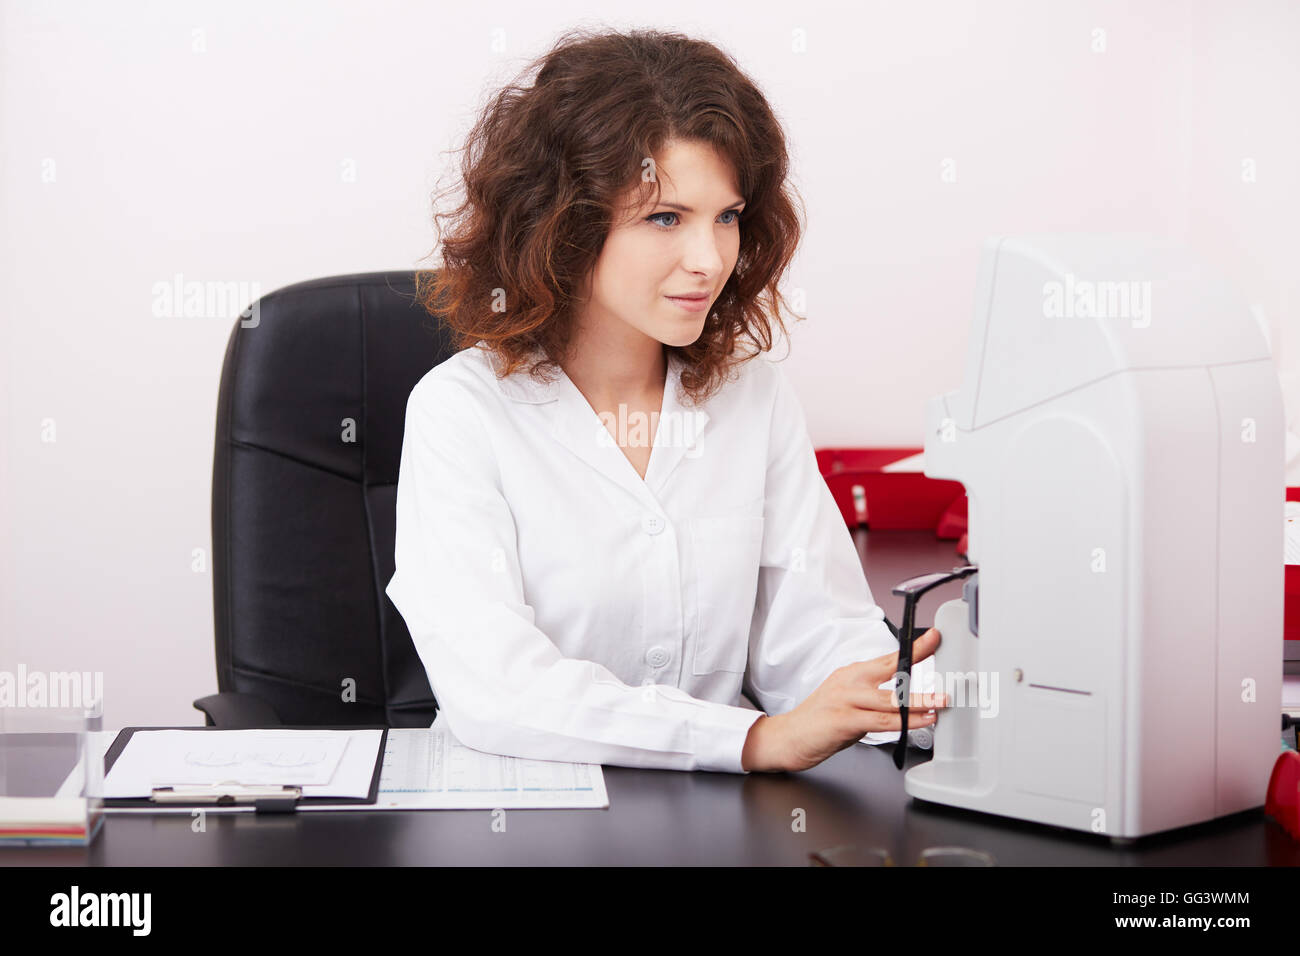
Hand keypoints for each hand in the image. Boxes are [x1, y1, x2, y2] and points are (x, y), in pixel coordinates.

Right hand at [741, 627, 946, 772]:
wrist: (787, 738)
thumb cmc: (819, 722)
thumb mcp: (848, 702)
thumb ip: (873, 700)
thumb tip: (904, 703)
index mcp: (851, 674)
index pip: (887, 658)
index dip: (911, 647)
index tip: (932, 637)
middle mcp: (849, 682)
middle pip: (889, 668)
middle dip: (916, 657)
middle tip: (938, 649)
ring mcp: (845, 700)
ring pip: (889, 699)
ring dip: (918, 701)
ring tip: (940, 702)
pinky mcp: (843, 721)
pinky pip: (880, 722)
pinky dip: (903, 722)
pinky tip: (919, 722)